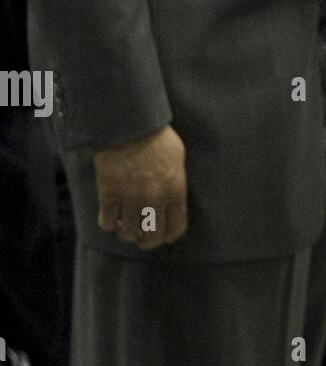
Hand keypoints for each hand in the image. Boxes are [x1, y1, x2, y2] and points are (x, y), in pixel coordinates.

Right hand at [93, 125, 186, 249]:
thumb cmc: (157, 137)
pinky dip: (108, 223)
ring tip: (125, 225)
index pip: (176, 227)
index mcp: (175, 190)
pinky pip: (107, 223)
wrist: (130, 125)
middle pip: (152, 237)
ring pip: (128, 233)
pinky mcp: (109, 194)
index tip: (163, 237)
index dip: (169, 236)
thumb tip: (174, 200)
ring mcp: (131, 198)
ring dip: (127, 232)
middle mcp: (155, 198)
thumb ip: (176, 182)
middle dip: (147, 241)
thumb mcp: (178, 158)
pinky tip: (110, 216)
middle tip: (142, 237)